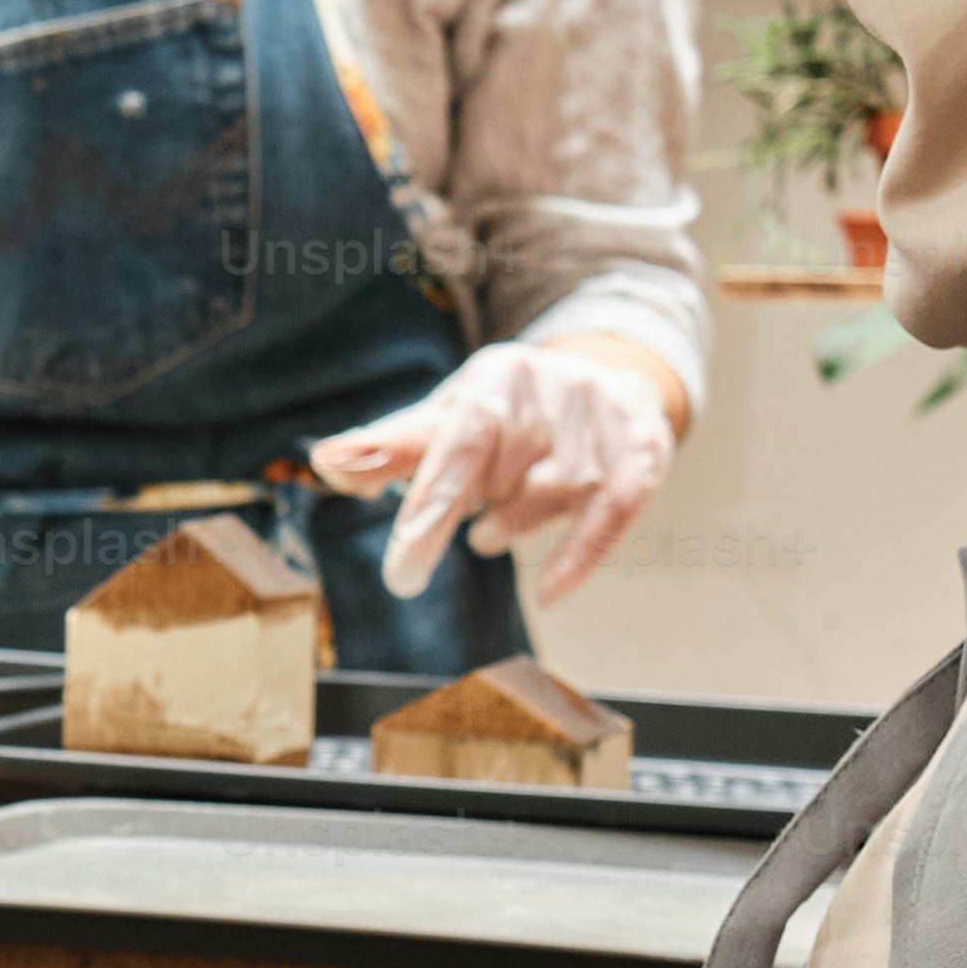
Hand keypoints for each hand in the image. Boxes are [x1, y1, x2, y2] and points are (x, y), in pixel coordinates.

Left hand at [308, 338, 683, 602]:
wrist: (610, 378)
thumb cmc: (507, 411)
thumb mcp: (449, 419)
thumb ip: (391, 448)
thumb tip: (323, 460)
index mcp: (496, 377)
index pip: (458, 443)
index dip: (428, 503)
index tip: (402, 564)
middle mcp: (551, 389)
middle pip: (502, 474)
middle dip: (458, 516)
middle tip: (418, 566)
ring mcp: (601, 419)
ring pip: (552, 496)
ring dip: (513, 526)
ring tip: (490, 532)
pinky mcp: (643, 451)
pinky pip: (612, 514)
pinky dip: (579, 556)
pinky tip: (550, 591)